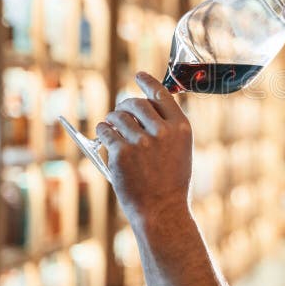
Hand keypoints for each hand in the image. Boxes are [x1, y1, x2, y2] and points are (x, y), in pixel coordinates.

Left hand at [97, 72, 192, 224]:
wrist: (162, 211)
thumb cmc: (171, 184)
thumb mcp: (180, 150)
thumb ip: (166, 128)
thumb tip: (142, 109)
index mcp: (181, 128)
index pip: (162, 94)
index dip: (148, 82)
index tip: (138, 75)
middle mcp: (163, 131)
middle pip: (137, 103)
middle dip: (125, 104)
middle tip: (119, 111)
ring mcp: (141, 142)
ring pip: (118, 115)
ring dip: (111, 118)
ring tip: (110, 125)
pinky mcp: (122, 153)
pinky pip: (106, 131)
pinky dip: (103, 131)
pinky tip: (104, 136)